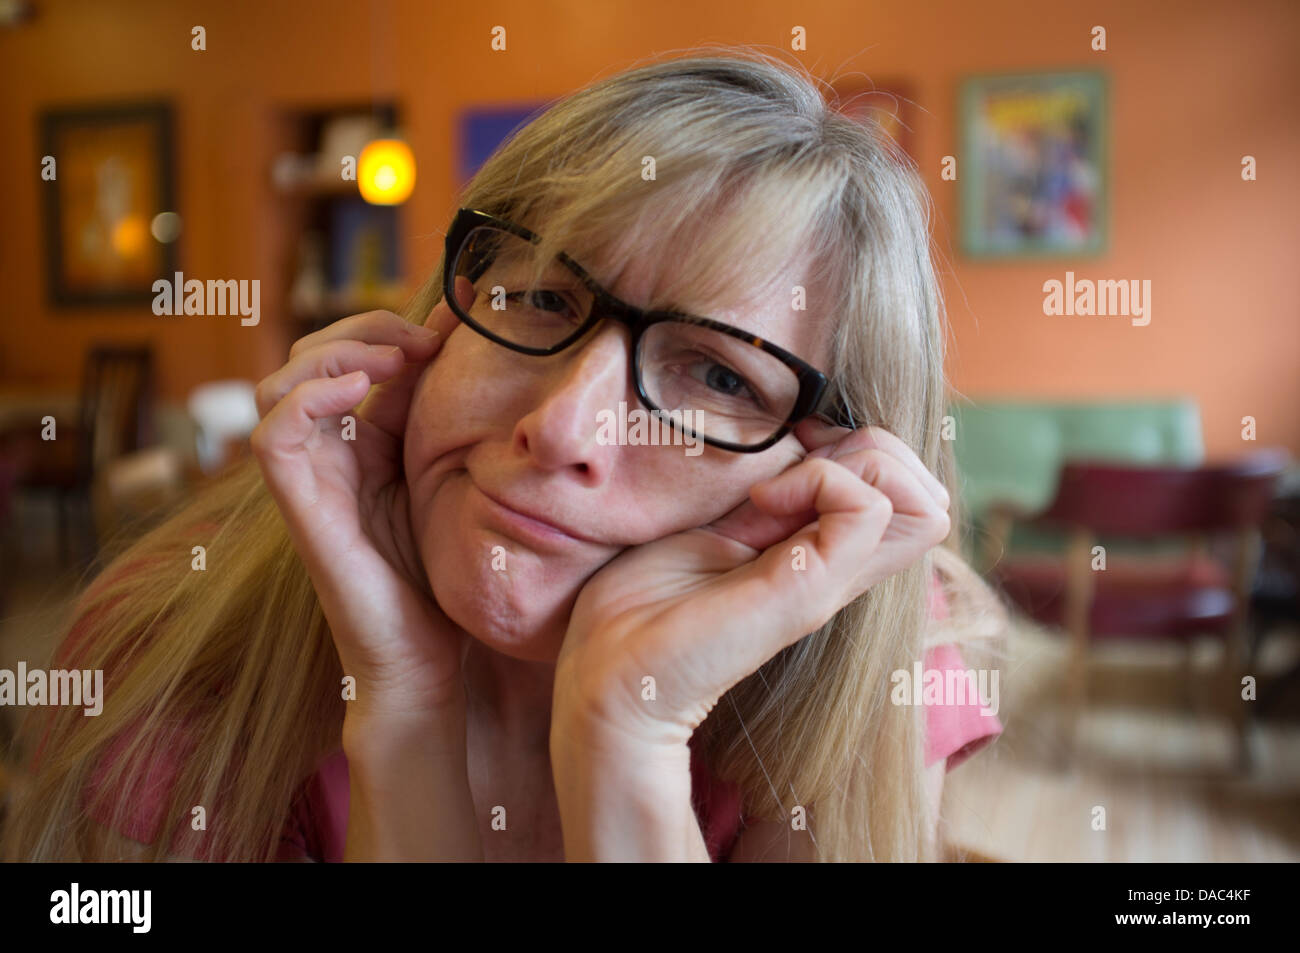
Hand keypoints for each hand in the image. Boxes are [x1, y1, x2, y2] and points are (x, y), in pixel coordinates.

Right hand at [250, 286, 471, 718]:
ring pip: (278, 383)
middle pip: (309, 355)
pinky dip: (306, 397)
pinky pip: (272, 435)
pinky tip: (360, 392)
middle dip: (363, 328)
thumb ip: (444, 412)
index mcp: (363, 443)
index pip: (351, 352)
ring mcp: (310, 480)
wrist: (426, 660)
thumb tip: (468, 339)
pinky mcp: (301, 508)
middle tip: (421, 342)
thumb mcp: (450, 474)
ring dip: (332, 353)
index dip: (391, 322)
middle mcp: (328, 454)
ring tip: (391, 362)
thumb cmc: (443, 575)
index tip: (454, 319)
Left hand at [552, 418, 951, 745]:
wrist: (609, 671)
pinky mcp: (807, 591)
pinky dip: (820, 479)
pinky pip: (868, 507)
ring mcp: (830, 581)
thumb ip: (768, 492)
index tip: (792, 445)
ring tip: (777, 487)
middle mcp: (840, 568)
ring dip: (856, 462)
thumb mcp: (716, 522)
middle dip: (873, 447)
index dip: (860, 446)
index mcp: (820, 553)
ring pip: (923, 501)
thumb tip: (807, 436)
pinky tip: (760, 504)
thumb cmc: (645, 600)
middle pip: (929, 493)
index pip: (906, 491)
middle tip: (790, 465)